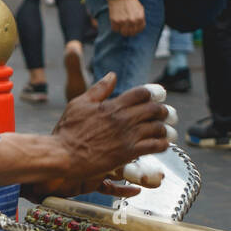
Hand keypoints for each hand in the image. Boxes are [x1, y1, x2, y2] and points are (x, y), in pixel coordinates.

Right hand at [28, 74, 170, 199]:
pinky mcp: (128, 154)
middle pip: (154, 109)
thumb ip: (98, 89)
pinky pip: (154, 147)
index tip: (157, 96)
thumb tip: (112, 75)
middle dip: (163, 111)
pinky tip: (164, 144)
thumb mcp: (79, 104)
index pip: (142, 93)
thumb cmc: (67, 130)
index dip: (153, 93)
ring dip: (165, 128)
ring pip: (157, 128)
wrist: (62, 155)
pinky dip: (163, 144)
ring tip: (168, 130)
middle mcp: (123, 119)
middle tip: (166, 113)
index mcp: (112, 105)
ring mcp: (127, 137)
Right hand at [107, 0, 144, 35]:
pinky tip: (116, 22)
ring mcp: (123, 21)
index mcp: (140, 18)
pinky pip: (115, 30)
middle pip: (131, 33)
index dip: (136, 30)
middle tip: (126, 27)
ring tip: (121, 25)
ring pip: (123, 33)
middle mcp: (132, 21)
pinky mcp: (115, 21)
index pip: (139, 30)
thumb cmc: (130, 0)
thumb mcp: (140, 8)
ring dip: (122, 30)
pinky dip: (115, 27)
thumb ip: (141, 19)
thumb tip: (138, 27)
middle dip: (129, 31)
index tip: (133, 28)